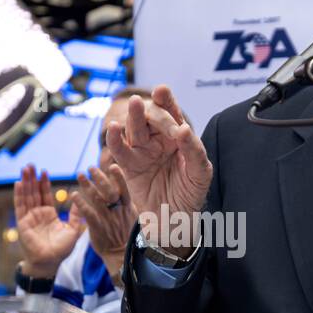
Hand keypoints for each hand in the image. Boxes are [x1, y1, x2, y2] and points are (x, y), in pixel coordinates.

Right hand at [14, 164, 84, 277]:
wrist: (49, 263)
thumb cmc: (61, 250)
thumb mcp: (73, 230)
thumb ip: (76, 215)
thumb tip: (81, 200)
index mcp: (49, 215)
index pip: (45, 195)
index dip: (44, 183)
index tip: (44, 171)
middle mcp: (37, 215)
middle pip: (34, 193)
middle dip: (32, 179)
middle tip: (31, 164)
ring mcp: (29, 218)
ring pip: (26, 196)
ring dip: (25, 183)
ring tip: (25, 169)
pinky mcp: (22, 223)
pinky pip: (20, 206)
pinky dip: (19, 195)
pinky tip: (18, 183)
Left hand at [70, 164, 135, 275]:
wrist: (121, 255)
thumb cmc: (126, 235)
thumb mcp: (132, 217)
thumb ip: (125, 202)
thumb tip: (122, 187)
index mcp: (128, 207)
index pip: (124, 189)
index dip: (118, 177)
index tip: (112, 165)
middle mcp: (118, 211)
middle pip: (109, 191)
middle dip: (99, 178)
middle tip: (90, 167)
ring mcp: (108, 219)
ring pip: (97, 199)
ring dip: (87, 186)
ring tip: (79, 175)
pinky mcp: (98, 227)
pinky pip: (88, 213)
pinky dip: (80, 204)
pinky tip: (73, 195)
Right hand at [105, 86, 211, 254]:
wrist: (174, 221)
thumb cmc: (190, 194)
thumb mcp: (200, 173)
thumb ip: (194, 151)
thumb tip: (184, 130)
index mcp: (177, 136)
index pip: (171, 112)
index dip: (166, 100)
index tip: (161, 90)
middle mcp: (158, 139)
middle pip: (151, 116)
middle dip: (155, 114)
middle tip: (164, 121)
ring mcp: (142, 151)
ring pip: (134, 128)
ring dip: (134, 116)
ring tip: (135, 105)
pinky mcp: (128, 165)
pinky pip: (119, 150)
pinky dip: (114, 139)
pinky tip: (113, 128)